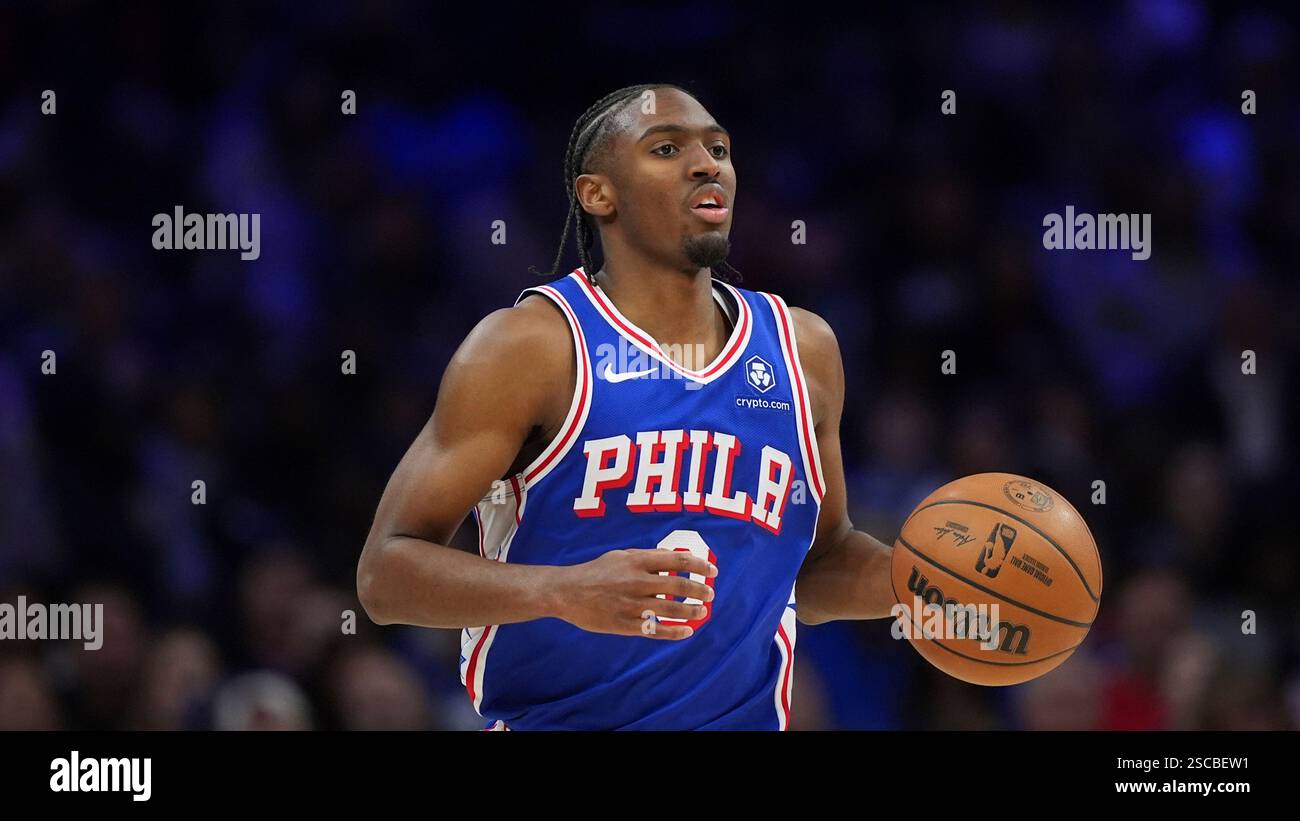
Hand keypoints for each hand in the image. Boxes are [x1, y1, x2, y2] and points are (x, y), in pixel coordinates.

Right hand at [551, 548, 717, 638]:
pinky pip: (656, 630)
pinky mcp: (625, 624)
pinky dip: (675, 632)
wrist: (567, 592)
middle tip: (710, 593)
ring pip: (671, 609)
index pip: (678, 560)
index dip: (699, 565)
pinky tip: (688, 631)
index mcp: (637, 560)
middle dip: (700, 590)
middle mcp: (637, 581)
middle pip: (679, 585)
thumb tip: (676, 558)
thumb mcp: (621, 555)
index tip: (712, 571)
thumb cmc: (596, 572)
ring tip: (702, 611)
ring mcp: (632, 604)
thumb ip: (648, 557)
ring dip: (693, 611)